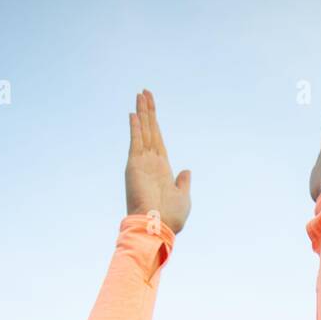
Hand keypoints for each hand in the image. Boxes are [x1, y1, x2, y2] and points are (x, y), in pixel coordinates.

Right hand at [125, 89, 191, 232]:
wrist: (157, 227)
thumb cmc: (171, 218)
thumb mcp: (184, 198)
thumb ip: (183, 182)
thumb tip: (186, 170)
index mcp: (162, 170)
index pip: (158, 140)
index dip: (156, 124)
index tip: (152, 108)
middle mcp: (151, 163)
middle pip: (150, 131)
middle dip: (148, 112)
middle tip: (144, 92)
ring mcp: (142, 163)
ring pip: (143, 131)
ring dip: (142, 113)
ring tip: (140, 94)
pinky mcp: (135, 165)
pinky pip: (136, 141)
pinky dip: (135, 127)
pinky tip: (134, 113)